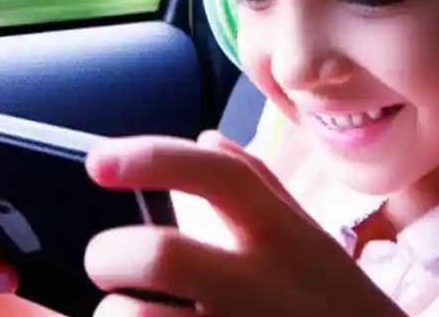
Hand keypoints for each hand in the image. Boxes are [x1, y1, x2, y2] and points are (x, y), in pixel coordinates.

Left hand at [82, 131, 403, 316]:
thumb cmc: (340, 312)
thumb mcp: (313, 244)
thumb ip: (262, 189)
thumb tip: (207, 140)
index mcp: (283, 239)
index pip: (218, 177)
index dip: (152, 158)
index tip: (98, 161)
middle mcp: (263, 288)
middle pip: (163, 255)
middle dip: (110, 255)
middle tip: (106, 266)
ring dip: (116, 316)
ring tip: (127, 315)